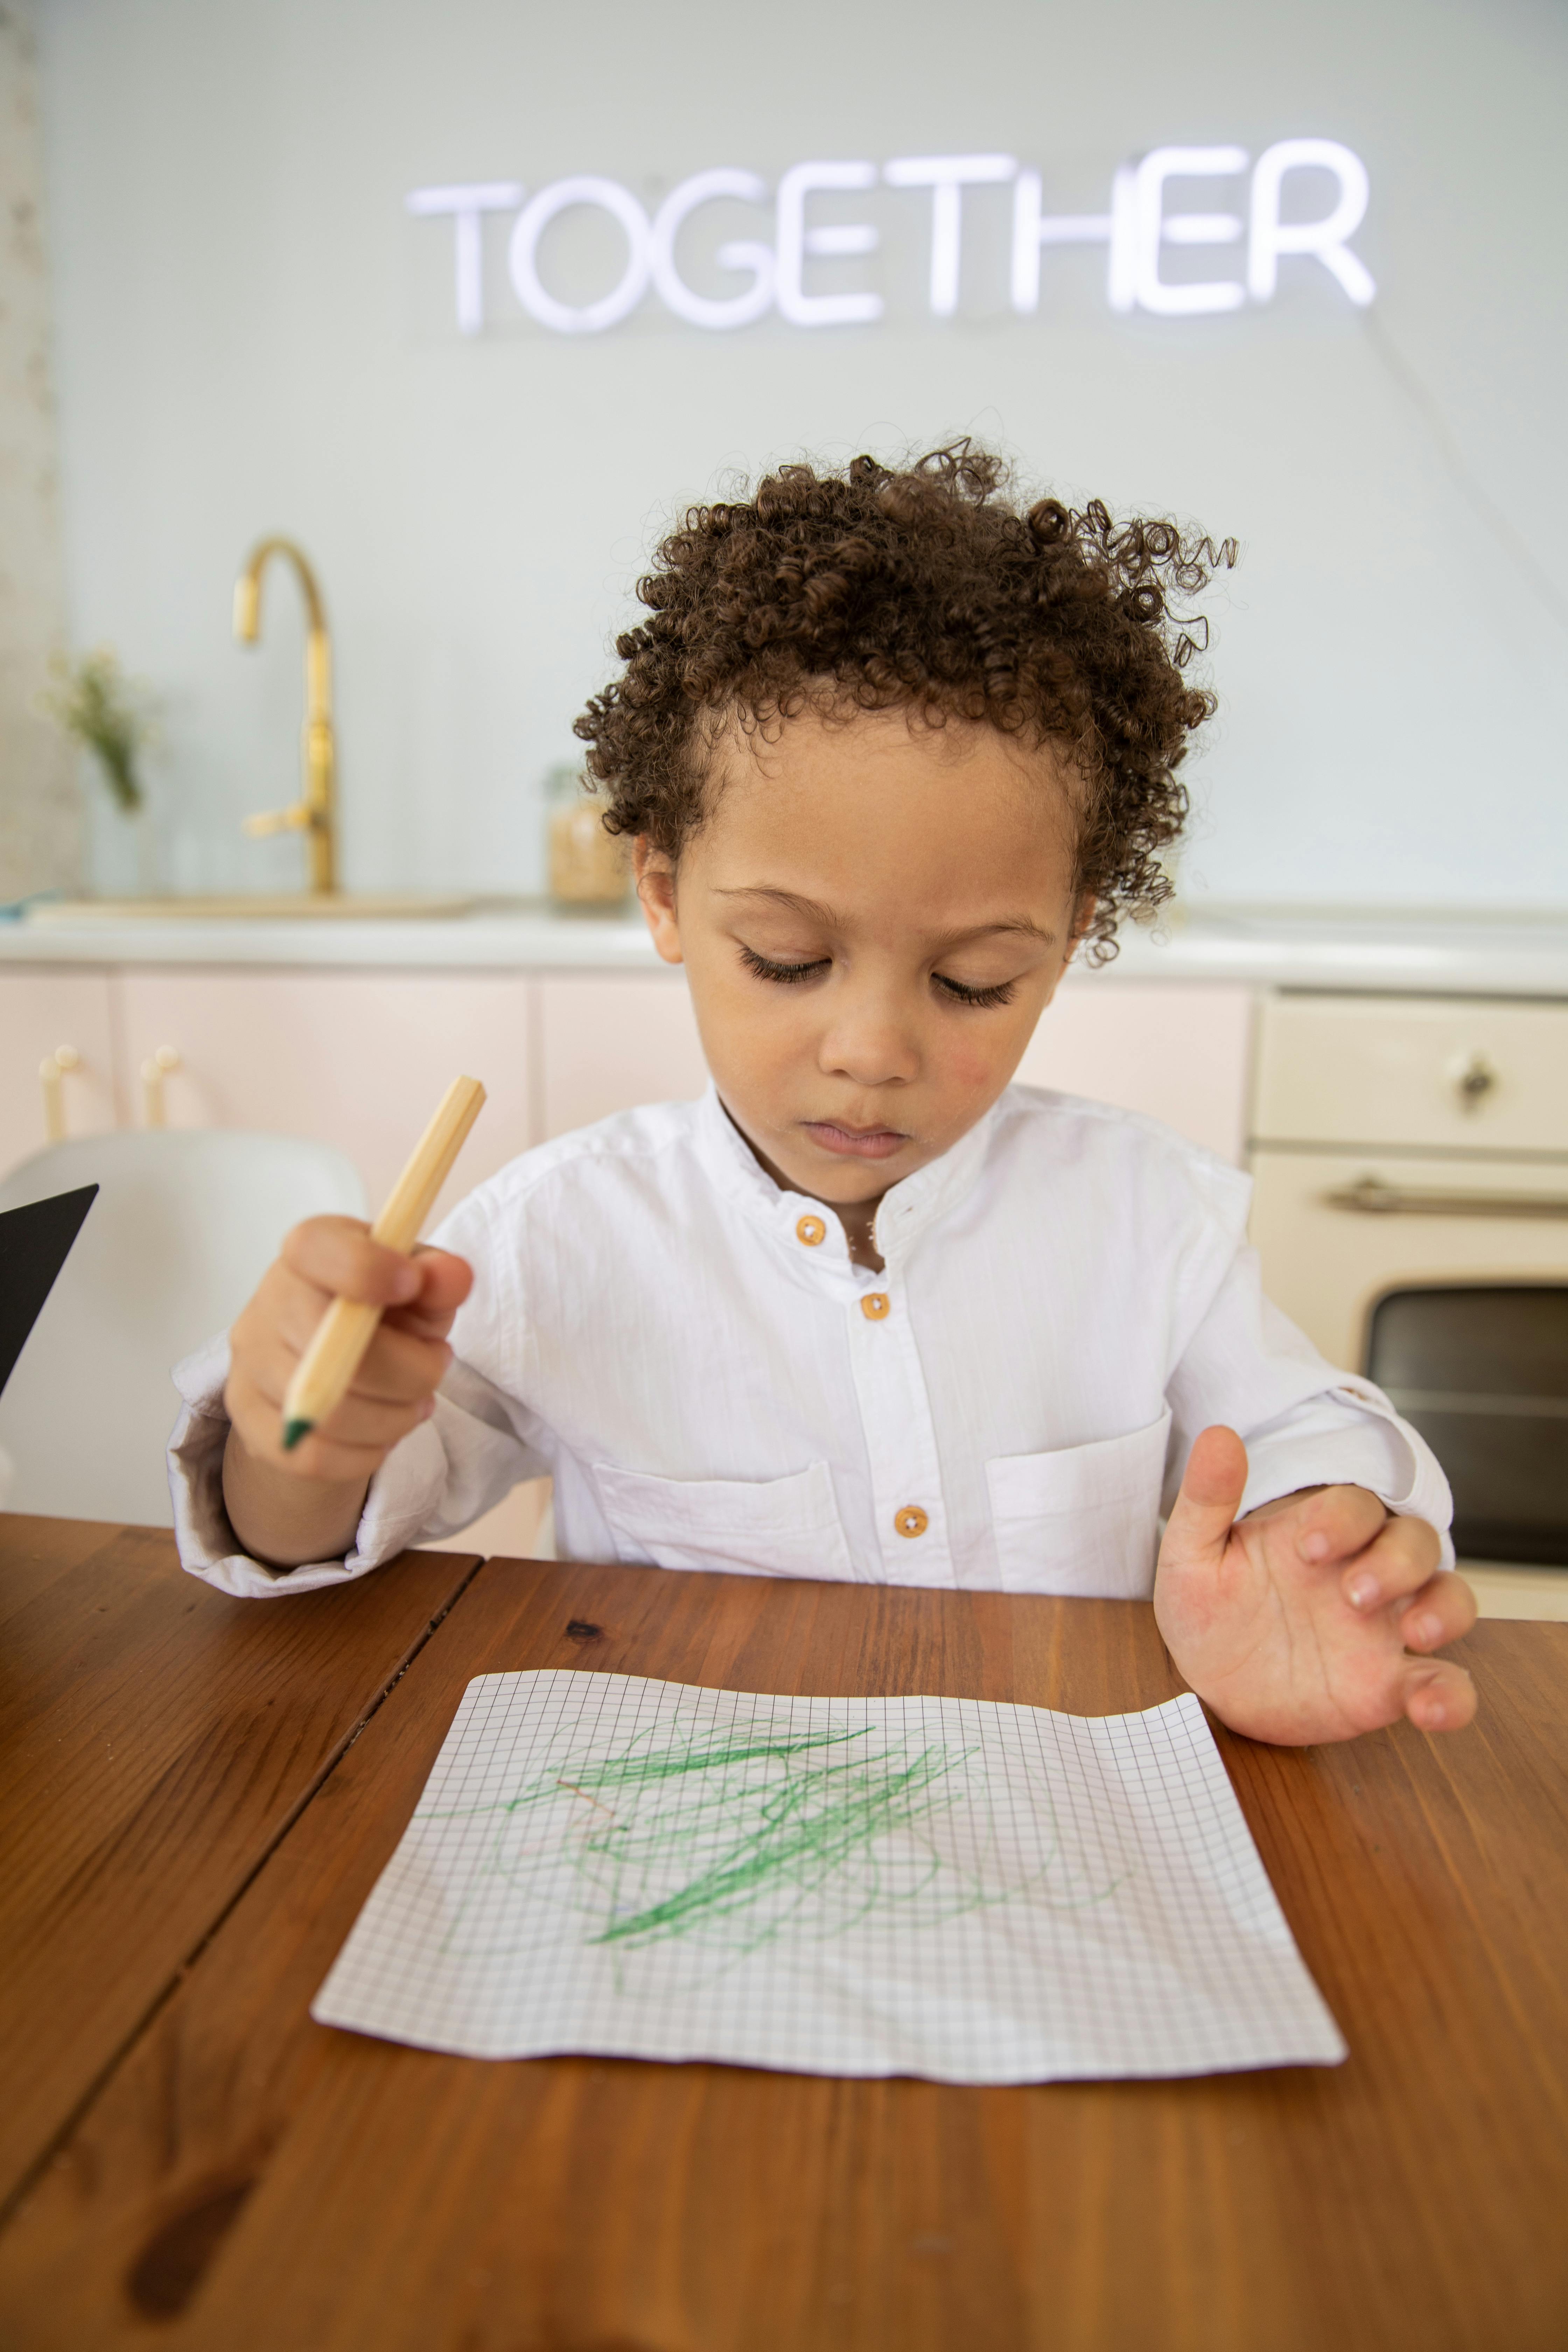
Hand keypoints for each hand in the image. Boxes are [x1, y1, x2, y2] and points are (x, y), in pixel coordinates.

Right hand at [222, 1218, 472, 1566]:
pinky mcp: (249, 1421)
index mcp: (308, 1252)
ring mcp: (250, 1365)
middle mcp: (266, 1303)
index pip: (315, 1249)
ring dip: (395, 1416)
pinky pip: (310, 1455)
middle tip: (437, 1365)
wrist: (337, 1371)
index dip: (367, 1269)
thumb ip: (439, 1278)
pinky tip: (384, 1435)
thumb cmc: (385, 1315)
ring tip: (417, 1402)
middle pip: (333, 1346)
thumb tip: (453, 1277)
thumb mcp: (421, 1289)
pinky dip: (364, 1453)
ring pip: (329, 1410)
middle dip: (410, 1370)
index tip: (412, 1285)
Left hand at [1153, 1426, 1476, 1745]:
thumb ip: (1207, 1499)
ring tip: (1416, 1633)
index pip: (1354, 1506)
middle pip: (1414, 1541)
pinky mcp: (1392, 1683)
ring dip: (1444, 1610)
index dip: (1341, 1519)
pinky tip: (1432, 1709)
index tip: (1307, 1548)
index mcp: (1320, 1533)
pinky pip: (1443, 1681)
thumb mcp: (1193, 1555)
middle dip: (1397, 1560)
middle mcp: (1365, 1571)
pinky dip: (1451, 1695)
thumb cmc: (1208, 1608)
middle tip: (1354, 1593)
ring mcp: (1386, 1627)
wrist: (1211, 1681)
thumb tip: (1217, 1435)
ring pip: (1449, 1597)